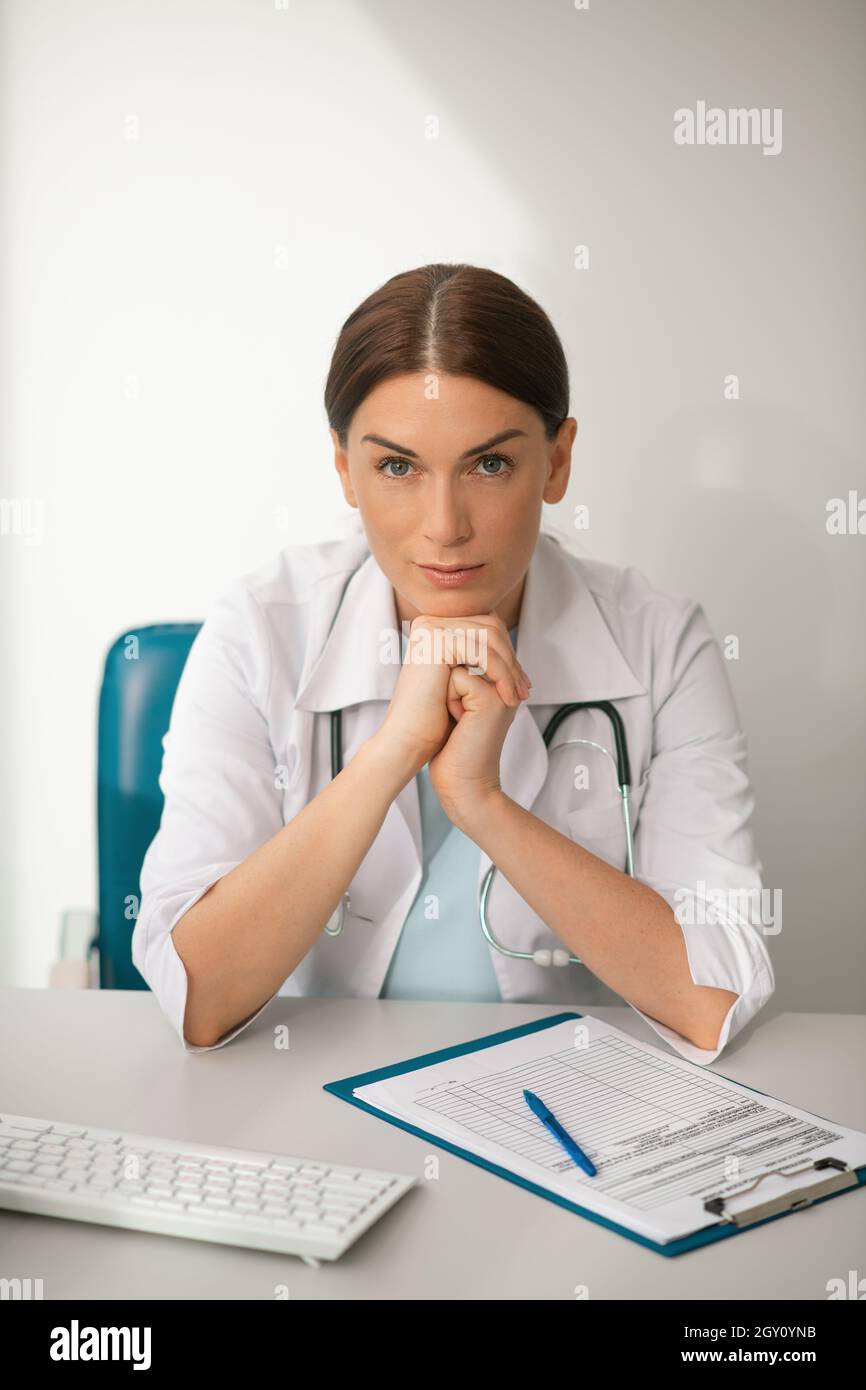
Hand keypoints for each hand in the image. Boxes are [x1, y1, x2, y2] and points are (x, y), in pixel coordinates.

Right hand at [374, 613, 530, 781]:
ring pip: (490, 637)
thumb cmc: (435, 717)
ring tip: (516, 696)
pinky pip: (482, 652)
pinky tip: (506, 696)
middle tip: (523, 690)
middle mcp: (431, 622)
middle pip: (490, 627)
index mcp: (436, 627)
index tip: (522, 682)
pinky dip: (501, 674)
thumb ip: (479, 658)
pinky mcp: (436, 641)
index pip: (486, 627)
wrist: (409, 739)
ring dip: (510, 668)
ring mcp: (432, 628)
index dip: (509, 654)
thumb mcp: (463, 681)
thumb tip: (508, 643)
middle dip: (512, 660)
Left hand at [428, 664, 523, 829]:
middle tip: (458, 720)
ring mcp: (502, 690)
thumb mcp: (455, 706)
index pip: (462, 657)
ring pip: (459, 664)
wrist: (463, 786)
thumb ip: (458, 679)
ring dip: (449, 693)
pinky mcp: (492, 698)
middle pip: (462, 658)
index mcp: (499, 687)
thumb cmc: (453, 753)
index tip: (458, 716)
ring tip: (460, 721)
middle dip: (450, 685)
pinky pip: (457, 677)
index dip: (448, 684)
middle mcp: (505, 686)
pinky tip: (461, 723)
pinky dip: (450, 700)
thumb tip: (445, 652)